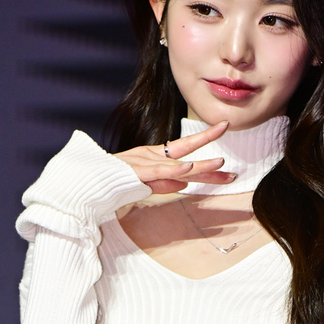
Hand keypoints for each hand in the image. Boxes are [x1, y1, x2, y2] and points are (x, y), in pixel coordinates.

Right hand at [114, 121, 235, 194]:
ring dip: (201, 166)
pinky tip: (191, 167)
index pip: (186, 149)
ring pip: (180, 165)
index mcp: (156, 158)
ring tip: (222, 164)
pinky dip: (176, 169)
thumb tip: (183, 188)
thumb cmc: (111, 181)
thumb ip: (161, 185)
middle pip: (189, 157)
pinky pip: (161, 172)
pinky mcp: (140, 173)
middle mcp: (155, 158)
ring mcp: (148, 164)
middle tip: (235, 161)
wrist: (88, 179)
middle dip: (212, 160)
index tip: (224, 135)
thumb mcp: (141, 184)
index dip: (206, 141)